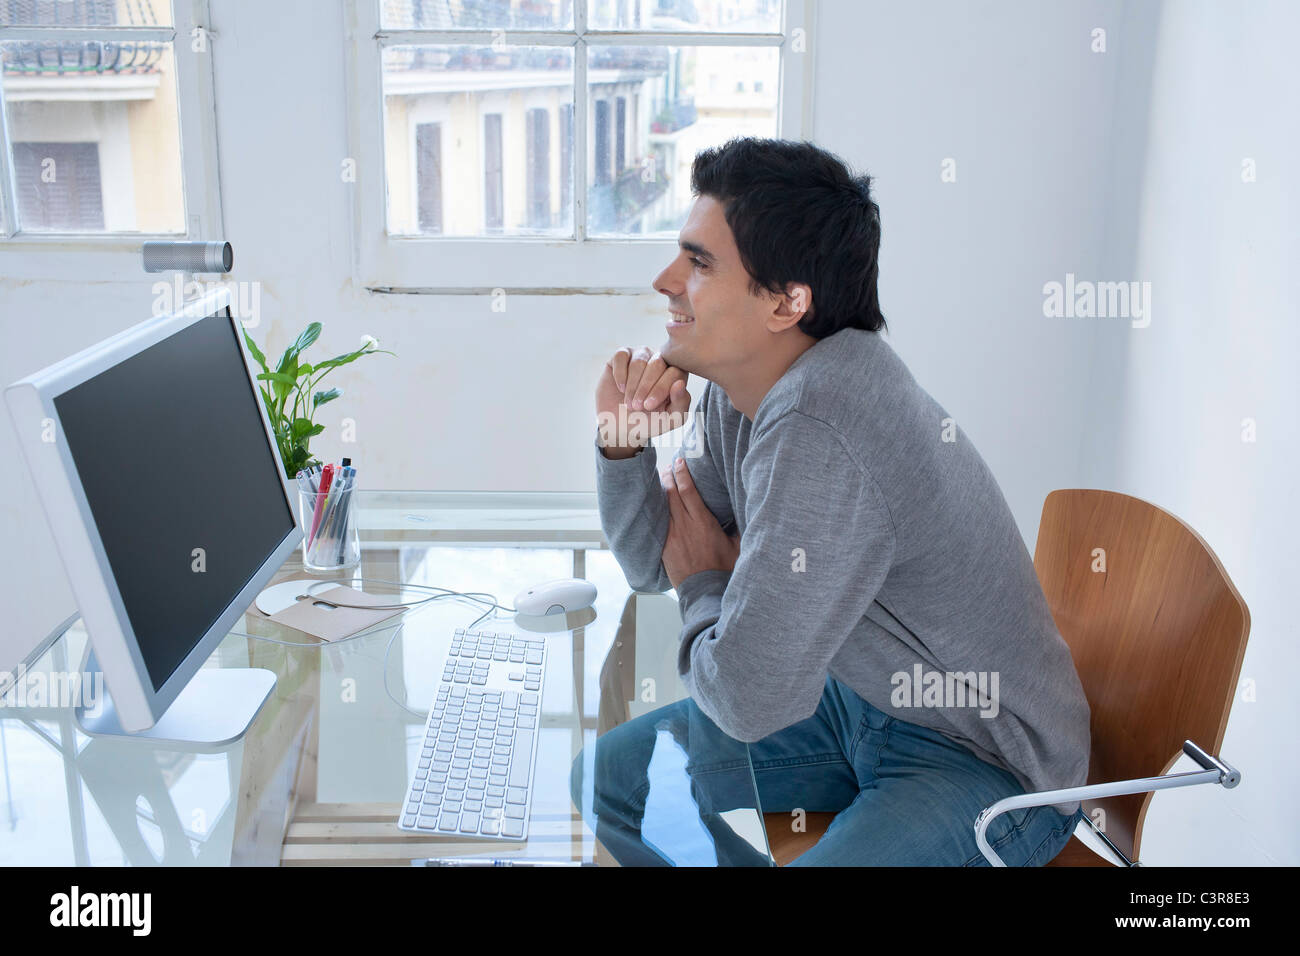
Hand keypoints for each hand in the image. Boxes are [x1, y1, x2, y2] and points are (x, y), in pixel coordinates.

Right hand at [595, 347, 691, 458]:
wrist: (621, 425)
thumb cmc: (649, 421)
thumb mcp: (670, 419)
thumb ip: (681, 403)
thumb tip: (680, 383)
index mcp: (677, 373)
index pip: (675, 372)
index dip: (661, 388)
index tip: (649, 406)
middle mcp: (661, 360)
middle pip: (657, 364)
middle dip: (645, 388)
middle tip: (637, 407)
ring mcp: (642, 355)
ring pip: (639, 361)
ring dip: (632, 385)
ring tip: (628, 402)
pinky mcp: (622, 355)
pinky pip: (622, 356)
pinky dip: (620, 374)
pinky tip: (621, 388)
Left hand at [661, 456, 739, 590]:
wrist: (705, 591)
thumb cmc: (723, 570)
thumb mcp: (737, 546)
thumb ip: (737, 528)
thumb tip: (743, 513)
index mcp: (703, 522)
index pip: (689, 491)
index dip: (683, 474)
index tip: (681, 461)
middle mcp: (685, 526)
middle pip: (671, 494)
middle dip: (669, 477)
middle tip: (668, 467)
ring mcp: (672, 536)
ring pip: (663, 506)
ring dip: (661, 491)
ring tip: (661, 480)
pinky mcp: (665, 546)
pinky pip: (659, 523)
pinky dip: (657, 511)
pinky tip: (657, 505)